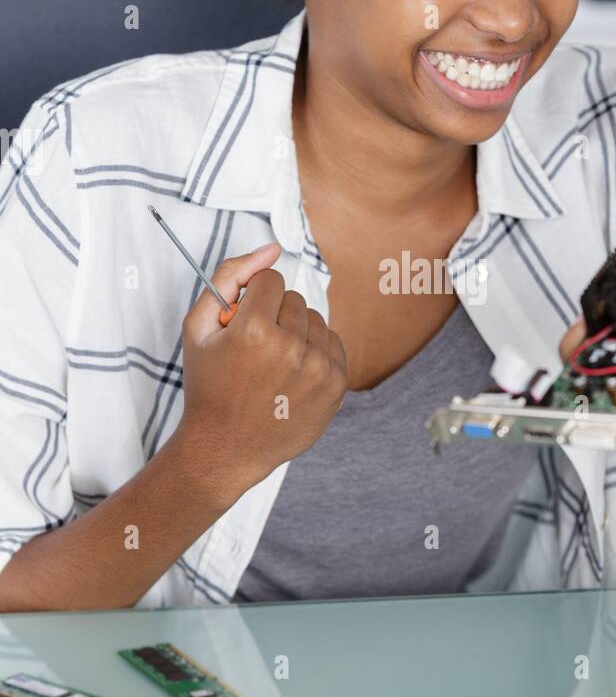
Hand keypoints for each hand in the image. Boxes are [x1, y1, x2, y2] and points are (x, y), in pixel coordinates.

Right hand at [177, 243, 347, 500]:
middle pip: (294, 299)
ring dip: (296, 332)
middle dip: (275, 314)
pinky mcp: (336, 385)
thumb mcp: (198, 327)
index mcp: (254, 331)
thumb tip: (272, 248)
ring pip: (316, 320)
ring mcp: (318, 369)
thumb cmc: (209, 385)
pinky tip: (292, 374)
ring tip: (273, 362)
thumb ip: (229, 276)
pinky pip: (333, 343)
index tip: (243, 322)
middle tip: (255, 347)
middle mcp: (291, 348)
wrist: (225, 447)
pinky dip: (314, 352)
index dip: (253, 298)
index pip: (270, 280)